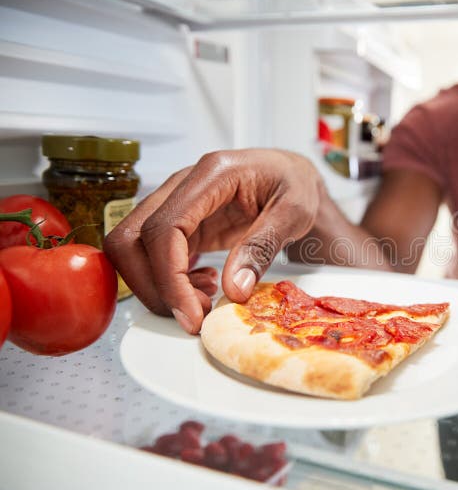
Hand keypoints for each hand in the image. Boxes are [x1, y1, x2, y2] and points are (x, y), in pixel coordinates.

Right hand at [104, 149, 322, 333]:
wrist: (292, 175)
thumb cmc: (294, 184)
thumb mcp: (295, 212)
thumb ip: (263, 246)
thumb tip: (233, 289)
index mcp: (212, 174)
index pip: (164, 227)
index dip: (170, 277)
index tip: (192, 313)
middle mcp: (183, 185)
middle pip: (131, 239)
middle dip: (154, 287)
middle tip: (195, 315)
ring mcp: (176, 204)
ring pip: (133, 251)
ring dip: (160, 287)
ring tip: (206, 299)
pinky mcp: (179, 224)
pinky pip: (153, 257)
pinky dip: (170, 282)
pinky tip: (205, 286)